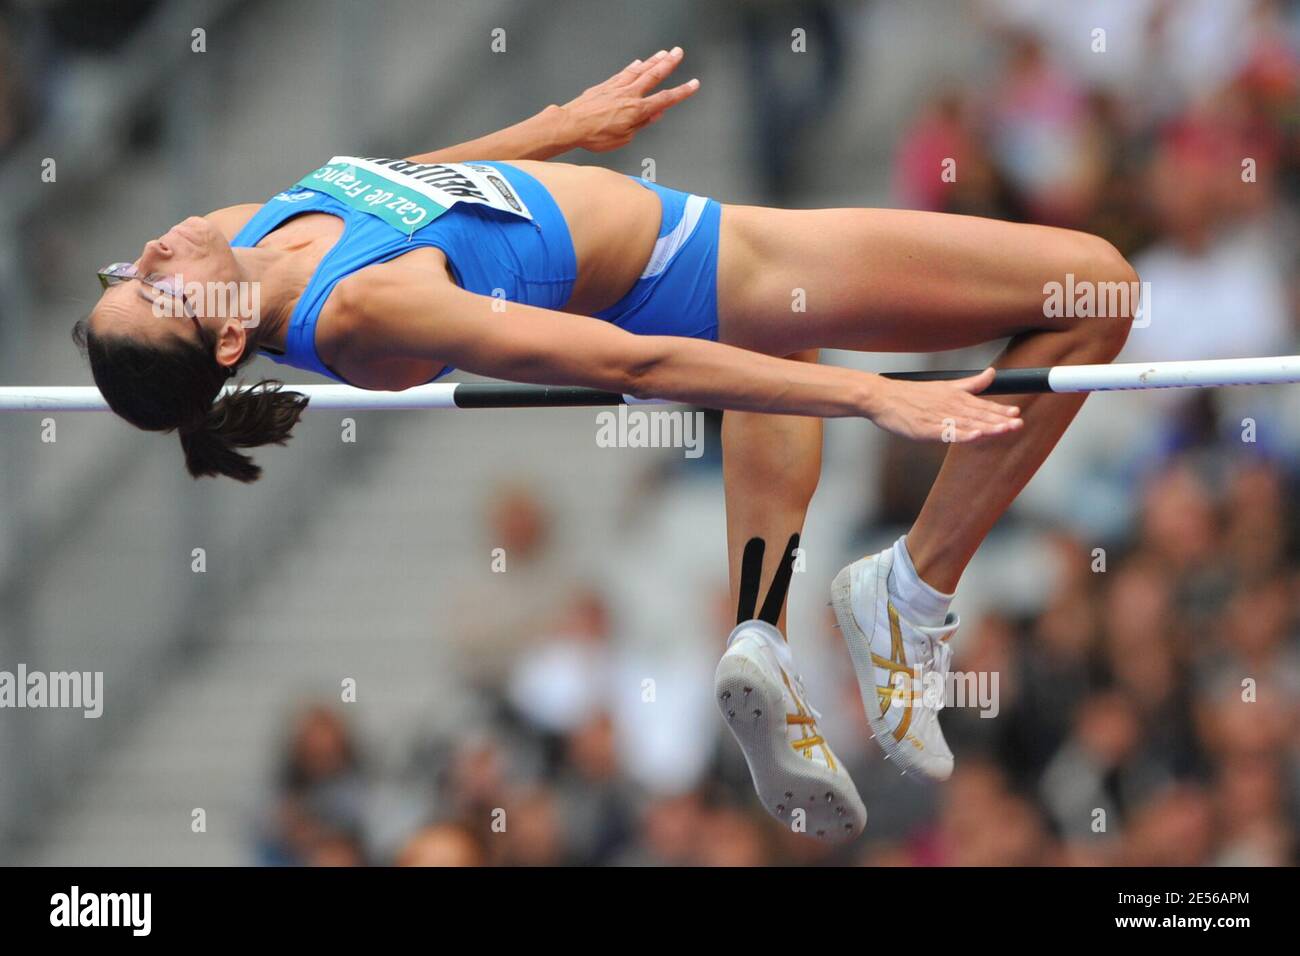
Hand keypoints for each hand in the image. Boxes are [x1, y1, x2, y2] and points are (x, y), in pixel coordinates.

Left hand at [553, 47, 698, 152]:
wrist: (571, 124)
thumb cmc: (595, 135)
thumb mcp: (624, 137)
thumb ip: (641, 124)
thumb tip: (654, 114)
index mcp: (637, 110)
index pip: (665, 99)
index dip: (681, 92)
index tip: (693, 84)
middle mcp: (629, 95)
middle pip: (653, 76)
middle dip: (668, 64)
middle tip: (678, 53)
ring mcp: (617, 87)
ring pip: (639, 70)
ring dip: (653, 61)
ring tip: (664, 53)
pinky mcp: (605, 85)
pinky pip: (623, 73)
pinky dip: (632, 67)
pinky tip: (638, 62)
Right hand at [865, 369, 1024, 442]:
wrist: (883, 398)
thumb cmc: (911, 394)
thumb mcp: (945, 385)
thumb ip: (971, 383)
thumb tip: (991, 374)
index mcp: (955, 397)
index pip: (982, 405)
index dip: (999, 410)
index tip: (1015, 413)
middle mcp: (949, 407)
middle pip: (978, 415)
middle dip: (999, 420)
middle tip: (1017, 423)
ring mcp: (938, 418)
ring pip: (967, 424)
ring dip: (987, 427)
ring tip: (1004, 429)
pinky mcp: (926, 429)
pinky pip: (947, 433)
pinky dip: (962, 434)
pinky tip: (975, 436)